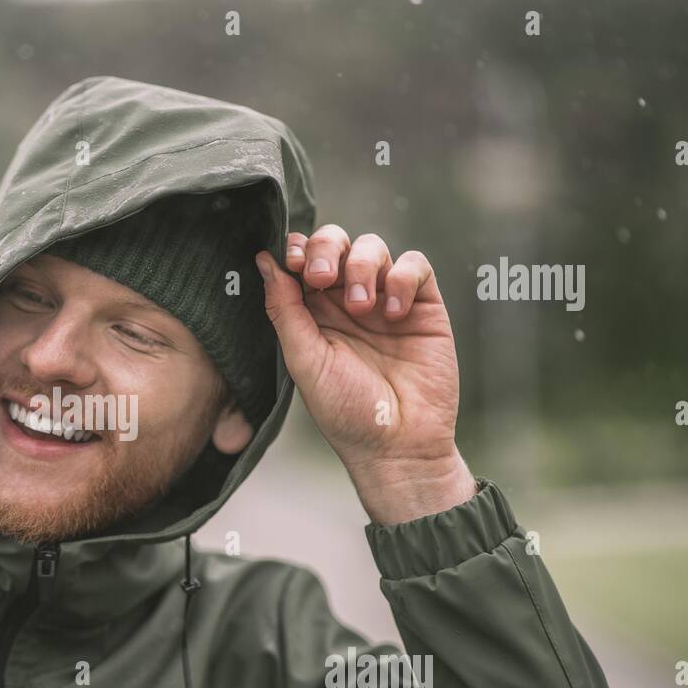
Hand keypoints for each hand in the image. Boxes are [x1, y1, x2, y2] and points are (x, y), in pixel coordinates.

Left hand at [257, 226, 475, 524]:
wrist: (398, 444)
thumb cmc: (346, 412)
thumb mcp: (304, 360)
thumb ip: (284, 309)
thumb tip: (264, 261)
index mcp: (312, 313)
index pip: (301, 260)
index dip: (297, 249)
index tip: (292, 261)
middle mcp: (346, 301)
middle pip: (335, 244)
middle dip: (325, 248)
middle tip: (320, 277)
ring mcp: (385, 301)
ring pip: (373, 247)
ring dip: (362, 266)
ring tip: (361, 307)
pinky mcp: (423, 306)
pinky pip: (415, 265)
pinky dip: (402, 278)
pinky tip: (394, 313)